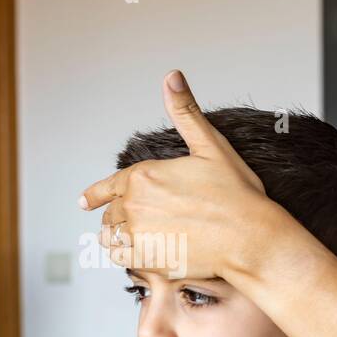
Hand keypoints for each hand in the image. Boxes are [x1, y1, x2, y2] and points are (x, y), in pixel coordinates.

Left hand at [77, 70, 269, 280]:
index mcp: (143, 176)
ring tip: (134, 238)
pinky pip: (118, 258)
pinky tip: (137, 253)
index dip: (95, 195)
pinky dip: (123, 256)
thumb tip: (171, 76)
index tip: (85, 202)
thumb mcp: (211, 146)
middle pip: (112, 213)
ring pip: (111, 236)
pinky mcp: (145, 260)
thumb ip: (185, 113)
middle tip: (139, 222)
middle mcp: (133, 205)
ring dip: (118, 236)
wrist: (250, 238)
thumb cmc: (236, 195)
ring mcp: (137, 234)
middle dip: (121, 215)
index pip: (107, 187)